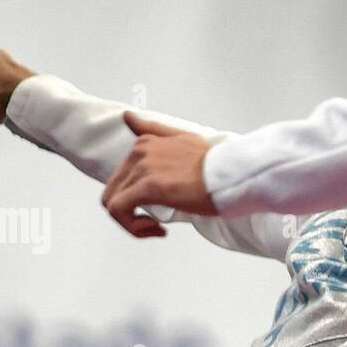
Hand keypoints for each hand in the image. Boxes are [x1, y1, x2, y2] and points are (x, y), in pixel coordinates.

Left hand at [102, 112, 216, 237]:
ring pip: (113, 202)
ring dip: (133, 223)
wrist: (233, 175)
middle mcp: (140, 152)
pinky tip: (157, 229)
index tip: (154, 210)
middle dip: (130, 213)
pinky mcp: (148, 187)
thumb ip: (155, 131)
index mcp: (146, 143)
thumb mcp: (183, 139)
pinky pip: (119, 210)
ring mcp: (142, 168)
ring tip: (156, 228)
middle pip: (114, 190)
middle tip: (154, 224)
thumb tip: (128, 116)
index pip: (123, 176)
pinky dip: (133, 227)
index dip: (133, 198)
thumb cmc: (216, 167)